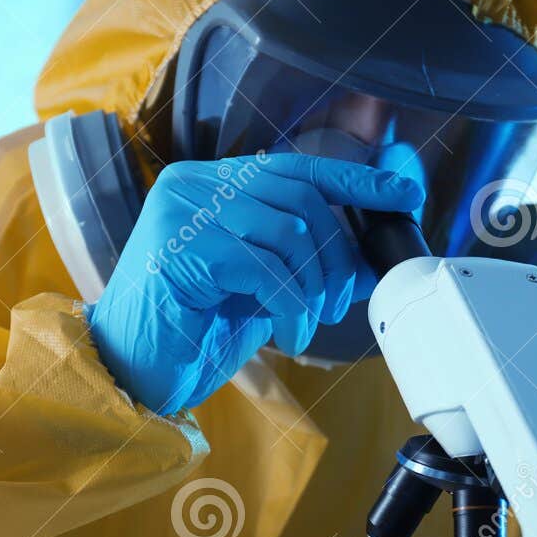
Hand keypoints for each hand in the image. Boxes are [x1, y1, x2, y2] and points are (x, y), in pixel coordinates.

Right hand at [87, 152, 423, 413]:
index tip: (404, 195)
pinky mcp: (181, 247)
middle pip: (301, 200)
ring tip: (307, 323)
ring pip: (289, 231)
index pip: (297, 168)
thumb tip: (368, 254)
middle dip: (335, 257)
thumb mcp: (262, 287)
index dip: (355, 180)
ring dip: (314, 287)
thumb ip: (304, 261)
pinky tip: (289, 335)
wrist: (132, 368)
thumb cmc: (194, 328)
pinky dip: (292, 306)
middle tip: (335, 304)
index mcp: (211, 183)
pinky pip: (265, 268)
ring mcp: (182, 210)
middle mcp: (194, 184)